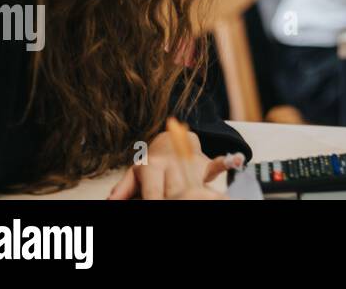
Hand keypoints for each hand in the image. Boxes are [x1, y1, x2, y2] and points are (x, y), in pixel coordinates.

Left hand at [106, 130, 242, 199]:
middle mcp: (172, 163)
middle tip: (173, 203)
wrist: (174, 138)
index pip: (153, 192)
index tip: (155, 208)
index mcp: (153, 166)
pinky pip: (218, 162)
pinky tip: (235, 160)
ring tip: (195, 197)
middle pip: (174, 192)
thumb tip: (109, 201)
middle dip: (173, 200)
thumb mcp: (135, 172)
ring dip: (195, 193)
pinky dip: (227, 162)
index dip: (154, 202)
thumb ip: (123, 189)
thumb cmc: (153, 163)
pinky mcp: (207, 163)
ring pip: (194, 184)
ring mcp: (191, 162)